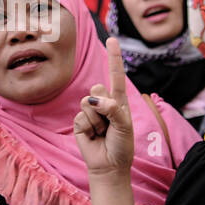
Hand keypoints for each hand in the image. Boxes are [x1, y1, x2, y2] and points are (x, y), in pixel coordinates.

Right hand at [73, 38, 135, 177]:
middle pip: (97, 88)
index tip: (112, 39)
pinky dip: (88, 128)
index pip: (115, 75)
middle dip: (103, 106)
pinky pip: (81, 117)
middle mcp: (103, 103)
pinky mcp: (79, 122)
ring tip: (102, 132)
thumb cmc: (122, 146)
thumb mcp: (124, 126)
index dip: (113, 57)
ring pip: (87, 103)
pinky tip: (93, 136)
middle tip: (109, 124)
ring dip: (97, 120)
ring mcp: (90, 111)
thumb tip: (92, 99)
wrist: (109, 166)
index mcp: (118, 100)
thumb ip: (112, 109)